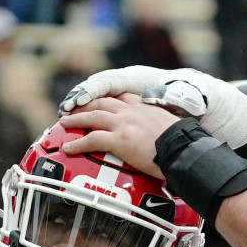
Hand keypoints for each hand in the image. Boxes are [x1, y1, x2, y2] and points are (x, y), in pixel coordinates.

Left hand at [59, 95, 175, 176]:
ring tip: (64, 123)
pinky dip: (78, 143)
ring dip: (76, 119)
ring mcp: (123, 124)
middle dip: (86, 105)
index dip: (109, 99)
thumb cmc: (182, 143)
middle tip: (74, 109)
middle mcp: (131, 112)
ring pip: (92, 116)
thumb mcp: (172, 127)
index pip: (122, 98)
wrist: (182, 149)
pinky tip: (68, 148)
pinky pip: (92, 139)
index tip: (101, 101)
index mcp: (145, 107)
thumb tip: (163, 137)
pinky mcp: (118, 140)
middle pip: (102, 103)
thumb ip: (161, 127)